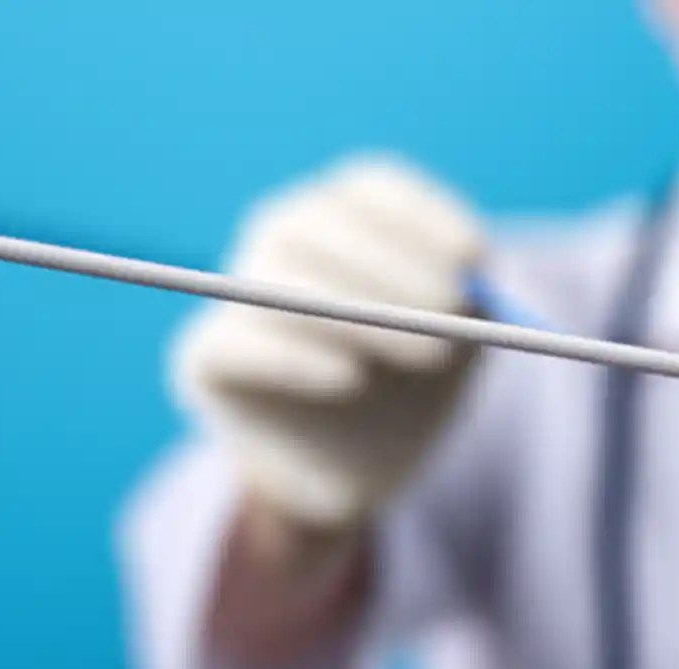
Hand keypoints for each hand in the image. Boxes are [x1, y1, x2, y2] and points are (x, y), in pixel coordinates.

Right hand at [172, 156, 481, 527]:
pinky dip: (296, 359)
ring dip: (360, 313)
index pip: (370, 188)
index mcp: (344, 220)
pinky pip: (236, 345)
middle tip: (452, 312)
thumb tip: (475, 285)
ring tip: (428, 355)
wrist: (358, 469)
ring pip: (278, 278)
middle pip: (318, 222)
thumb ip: (470, 310)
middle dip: (393, 266)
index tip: (474, 258)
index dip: (423, 215)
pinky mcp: (204, 359)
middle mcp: (280, 241)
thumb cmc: (413, 387)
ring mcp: (237, 296)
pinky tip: (351, 379)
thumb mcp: (461, 346)